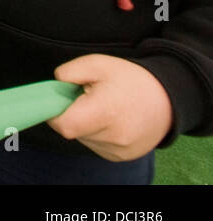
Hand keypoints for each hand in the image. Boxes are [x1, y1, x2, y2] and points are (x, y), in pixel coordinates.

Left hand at [48, 55, 172, 160]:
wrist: (166, 99)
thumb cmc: (129, 79)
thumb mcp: (97, 63)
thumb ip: (69, 72)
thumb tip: (53, 86)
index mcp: (106, 112)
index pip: (64, 125)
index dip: (54, 113)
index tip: (60, 101)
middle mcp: (114, 136)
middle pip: (72, 131)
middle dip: (72, 114)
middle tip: (86, 99)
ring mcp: (119, 150)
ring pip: (83, 138)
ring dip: (84, 124)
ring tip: (102, 108)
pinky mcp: (122, 156)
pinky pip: (95, 145)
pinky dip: (95, 133)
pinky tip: (110, 120)